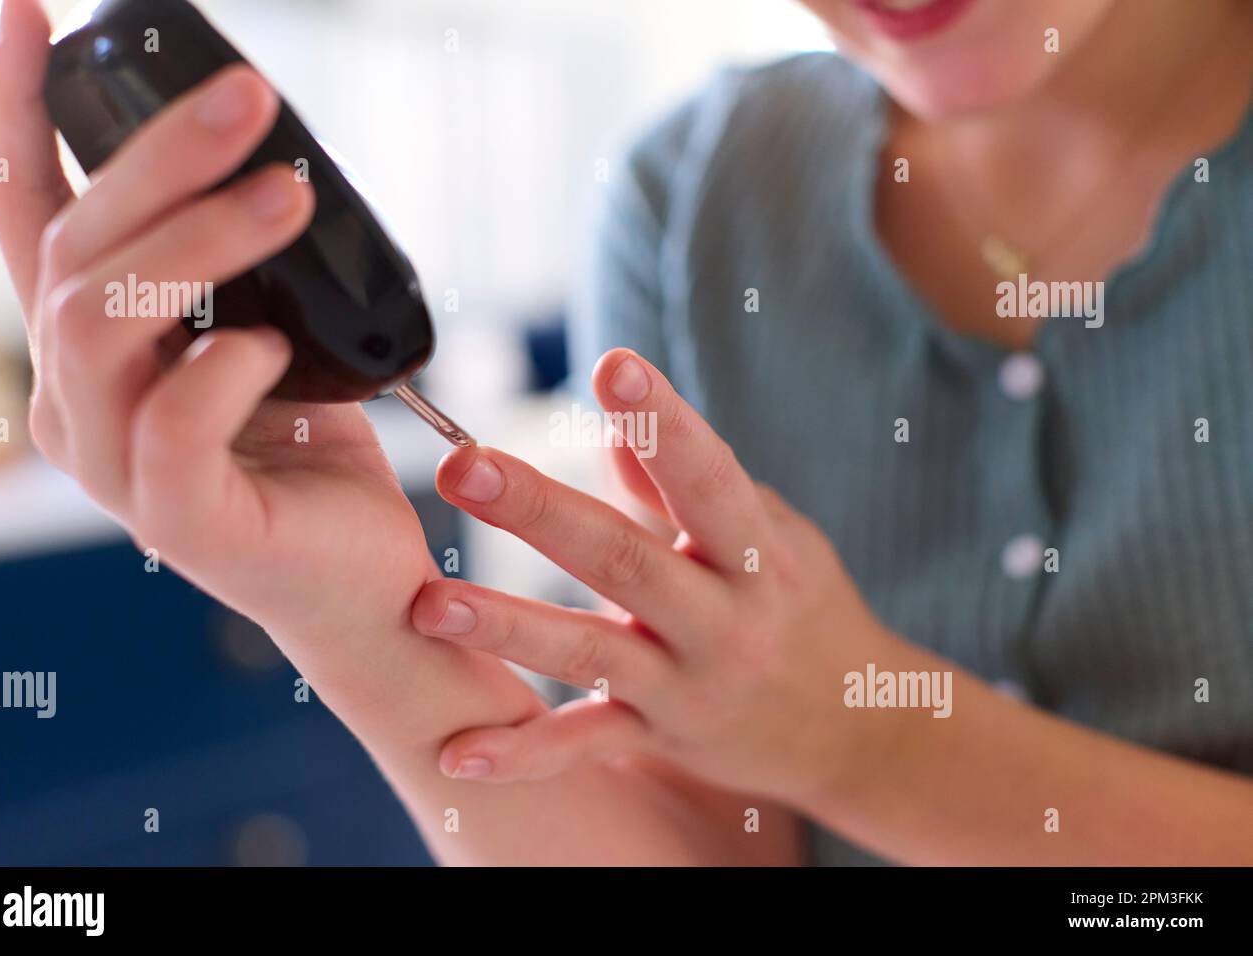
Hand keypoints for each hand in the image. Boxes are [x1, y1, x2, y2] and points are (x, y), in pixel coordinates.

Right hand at [0, 1, 432, 671]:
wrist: (361, 577)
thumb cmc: (314, 454)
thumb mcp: (268, 332)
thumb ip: (230, 272)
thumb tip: (249, 163)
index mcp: (92, 351)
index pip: (34, 215)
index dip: (21, 112)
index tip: (33, 13)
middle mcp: (80, 403)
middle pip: (77, 250)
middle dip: (158, 157)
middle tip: (247, 98)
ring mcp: (115, 468)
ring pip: (105, 321)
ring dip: (199, 240)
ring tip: (288, 195)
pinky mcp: (178, 520)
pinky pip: (171, 424)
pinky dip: (224, 370)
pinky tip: (275, 348)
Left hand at [412, 348, 910, 808]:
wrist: (855, 732)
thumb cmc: (805, 609)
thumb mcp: (772, 537)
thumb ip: (689, 490)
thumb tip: (615, 431)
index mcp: (756, 554)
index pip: (708, 479)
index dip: (664, 424)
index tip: (613, 366)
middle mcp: (724, 620)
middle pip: (626, 558)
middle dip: (541, 510)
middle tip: (463, 466)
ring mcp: (689, 685)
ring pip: (590, 653)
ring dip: (507, 626)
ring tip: (429, 604)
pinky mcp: (662, 738)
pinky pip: (585, 747)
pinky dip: (522, 755)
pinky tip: (455, 755)